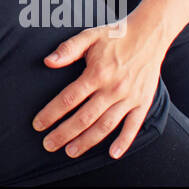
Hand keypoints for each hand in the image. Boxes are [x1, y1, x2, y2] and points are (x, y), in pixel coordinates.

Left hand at [32, 17, 169, 160]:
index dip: (52, 113)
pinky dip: (124, 141)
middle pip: (84, 117)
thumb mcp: (89, 35)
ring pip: (105, 125)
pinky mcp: (142, 102)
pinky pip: (133, 126)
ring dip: (87, 141)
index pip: (69, 98)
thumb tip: (48, 62)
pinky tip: (112, 154)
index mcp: (97, 73)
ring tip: (70, 152)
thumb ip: (68, 49)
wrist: (150, 34)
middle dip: (64, 133)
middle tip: (48, 144)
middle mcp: (113, 89)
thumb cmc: (116, 35)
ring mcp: (129, 98)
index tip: (38, 124)